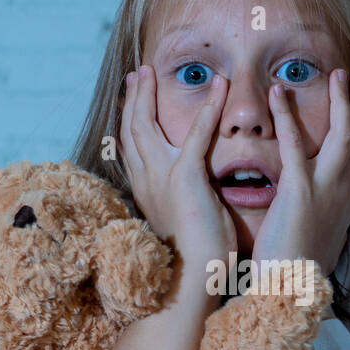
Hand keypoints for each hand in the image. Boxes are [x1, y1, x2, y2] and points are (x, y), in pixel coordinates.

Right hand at [119, 65, 236, 270]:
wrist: (194, 279)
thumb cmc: (197, 257)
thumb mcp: (184, 219)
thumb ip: (185, 200)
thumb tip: (195, 194)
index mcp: (146, 191)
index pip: (130, 148)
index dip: (129, 120)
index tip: (133, 98)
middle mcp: (146, 180)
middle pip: (130, 129)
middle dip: (132, 99)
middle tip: (138, 74)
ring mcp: (161, 176)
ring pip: (146, 124)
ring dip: (150, 94)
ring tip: (155, 71)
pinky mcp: (185, 176)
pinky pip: (195, 133)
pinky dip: (209, 107)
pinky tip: (220, 87)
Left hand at [250, 67, 349, 274]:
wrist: (292, 289)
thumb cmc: (299, 268)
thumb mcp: (322, 236)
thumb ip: (325, 214)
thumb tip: (325, 211)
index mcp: (349, 201)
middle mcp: (346, 191)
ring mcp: (327, 188)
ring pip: (343, 133)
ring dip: (341, 100)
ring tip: (336, 74)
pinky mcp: (300, 191)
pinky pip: (294, 145)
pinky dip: (287, 115)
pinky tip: (277, 93)